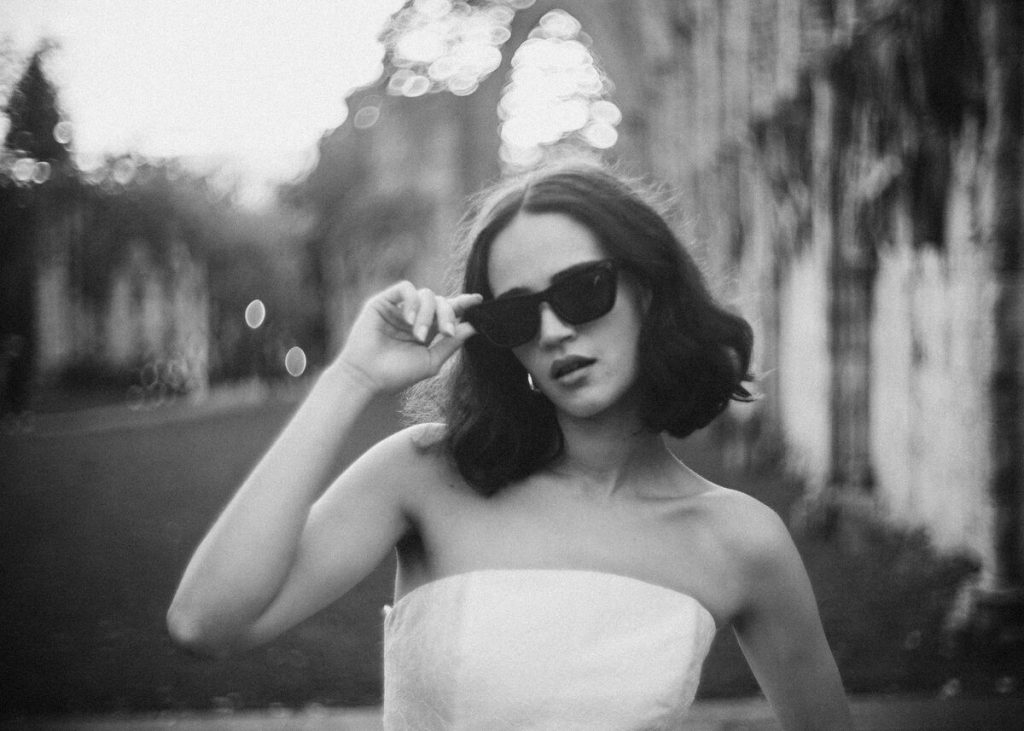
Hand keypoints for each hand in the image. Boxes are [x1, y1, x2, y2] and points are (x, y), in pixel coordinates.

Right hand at [333, 281, 481, 392]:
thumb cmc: (396, 374)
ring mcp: (400, 308)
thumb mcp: (431, 361)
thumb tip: (473, 327)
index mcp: (427, 330)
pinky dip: (413, 302)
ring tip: (419, 335)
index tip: (478, 300)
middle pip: (441, 301)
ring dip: (428, 314)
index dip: (463, 304)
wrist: (367, 378)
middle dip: (448, 314)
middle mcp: (415, 316)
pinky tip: (410, 321)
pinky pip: (406, 288)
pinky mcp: (383, 302)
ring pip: (426, 294)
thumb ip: (451, 344)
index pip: (448, 311)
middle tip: (446, 333)